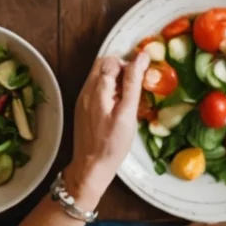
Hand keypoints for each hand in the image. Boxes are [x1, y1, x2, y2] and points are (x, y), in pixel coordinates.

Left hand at [62, 45, 153, 203]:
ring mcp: (83, 99)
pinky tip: (119, 105)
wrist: (91, 166)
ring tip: (128, 97)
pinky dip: (109, 89)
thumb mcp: (127, 113)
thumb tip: (140, 58)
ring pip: (99, 76)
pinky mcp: (83, 108)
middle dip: (121, 68)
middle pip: (103, 64)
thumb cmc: (112, 144)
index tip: (143, 74)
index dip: (128, 64)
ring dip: (115, 79)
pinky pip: (96, 88)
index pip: (112, 60)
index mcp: (96, 89)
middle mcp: (86, 90)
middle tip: (136, 85)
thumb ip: (133, 84)